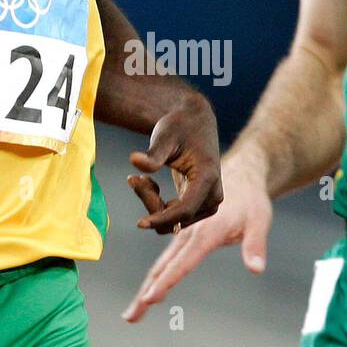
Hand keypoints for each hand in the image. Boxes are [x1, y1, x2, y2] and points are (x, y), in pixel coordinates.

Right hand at [123, 151, 271, 321]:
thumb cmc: (251, 200)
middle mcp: (189, 234)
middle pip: (163, 268)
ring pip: (161, 266)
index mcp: (206, 232)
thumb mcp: (260, 220)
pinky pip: (167, 261)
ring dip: (145, 289)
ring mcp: (183, 236)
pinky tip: (149, 293)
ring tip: (132, 314)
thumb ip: (255, 245)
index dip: (166, 281)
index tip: (150, 299)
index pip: (183, 262)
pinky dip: (155, 279)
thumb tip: (256, 269)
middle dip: (145, 293)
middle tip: (130, 317)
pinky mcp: (184, 238)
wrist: (240, 176)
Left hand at [126, 93, 222, 235]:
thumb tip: (134, 161)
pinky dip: (157, 205)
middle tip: (133, 178)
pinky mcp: (200, 205)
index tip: (139, 223)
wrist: (194, 122)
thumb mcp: (164, 136)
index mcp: (208, 177)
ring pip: (174, 222)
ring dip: (152, 203)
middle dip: (150, 202)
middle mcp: (213, 195)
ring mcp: (208, 203)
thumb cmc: (179, 126)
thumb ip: (152, 153)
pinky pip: (174, 218)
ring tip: (142, 178)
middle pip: (177, 218)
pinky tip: (150, 183)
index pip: (185, 210)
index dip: (162, 218)